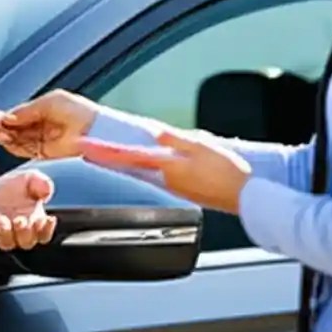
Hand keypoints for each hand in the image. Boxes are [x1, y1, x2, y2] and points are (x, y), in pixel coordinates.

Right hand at [0, 90, 96, 158]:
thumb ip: (28, 110)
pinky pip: (25, 150)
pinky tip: (8, 142)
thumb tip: (9, 116)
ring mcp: (42, 137)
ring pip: (17, 138)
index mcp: (43, 107)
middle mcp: (41, 123)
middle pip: (15, 126)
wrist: (96, 131)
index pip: (18, 113)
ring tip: (1, 134)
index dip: (6, 116)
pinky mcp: (45, 152)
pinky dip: (15, 147)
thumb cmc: (81, 112)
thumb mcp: (51, 102)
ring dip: (8, 137)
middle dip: (4, 127)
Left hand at [0, 169, 56, 250]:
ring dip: (6, 234)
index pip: (44, 235)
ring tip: (3, 220)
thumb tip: (47, 189)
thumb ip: (41, 183)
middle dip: (25, 233)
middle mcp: (19, 233)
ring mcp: (1, 235)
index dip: (47, 229)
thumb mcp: (30, 180)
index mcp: (34, 224)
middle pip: (26, 242)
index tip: (48, 218)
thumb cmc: (14, 189)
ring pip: (6, 243)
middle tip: (21, 220)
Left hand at [78, 127, 250, 214]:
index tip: (86, 147)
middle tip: (83, 150)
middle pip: (127, 167)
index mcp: (168, 166)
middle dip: (105, 158)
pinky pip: (151, 177)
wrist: (247, 198)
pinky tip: (132, 164)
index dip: (105, 152)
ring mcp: (171, 187)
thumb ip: (175, 139)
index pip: (128, 156)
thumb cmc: (229, 173)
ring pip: (137, 172)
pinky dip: (137, 169)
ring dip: (118, 164)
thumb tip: (155, 133)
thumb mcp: (202, 146)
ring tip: (100, 154)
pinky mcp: (179, 190)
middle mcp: (165, 179)